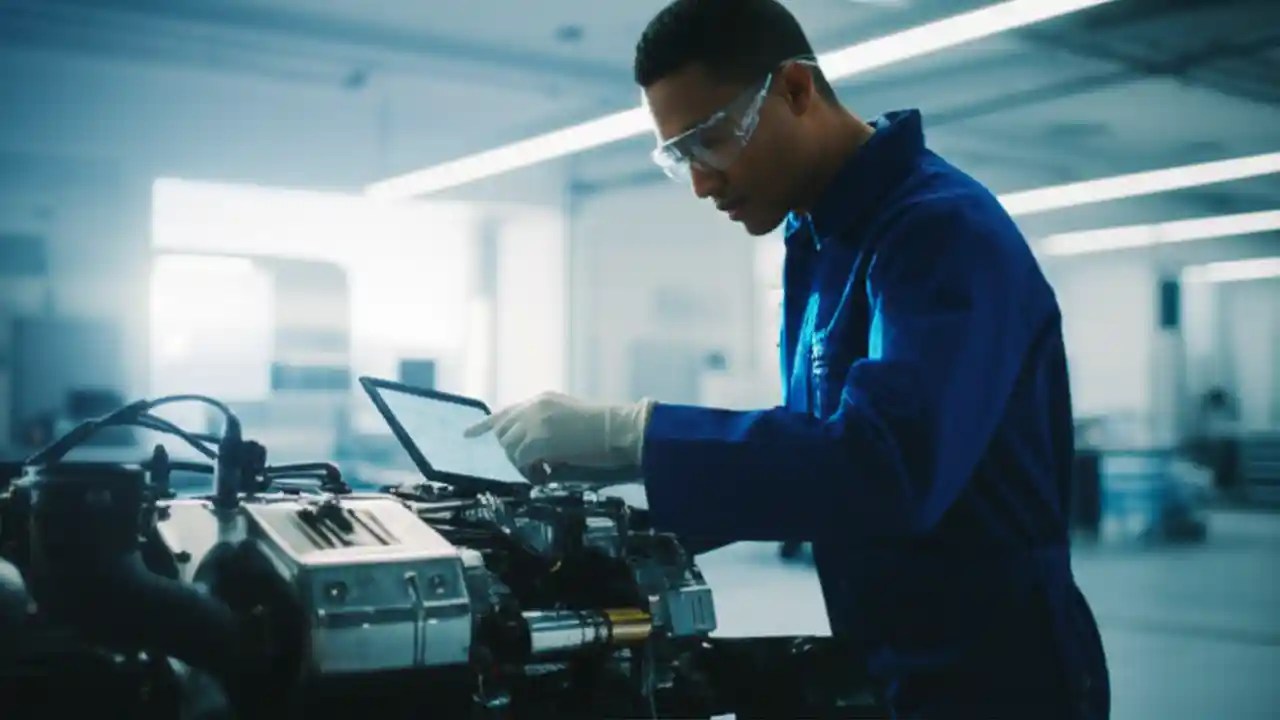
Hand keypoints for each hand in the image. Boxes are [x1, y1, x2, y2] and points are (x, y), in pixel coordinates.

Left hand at [464, 392, 653, 476]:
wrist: (621, 430)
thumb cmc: (606, 432)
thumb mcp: (570, 423)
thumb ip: (546, 431)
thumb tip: (532, 455)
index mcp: (543, 401)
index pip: (505, 412)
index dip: (485, 425)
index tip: (467, 434)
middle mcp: (534, 407)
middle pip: (503, 433)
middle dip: (512, 453)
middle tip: (533, 468)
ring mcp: (535, 422)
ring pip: (510, 449)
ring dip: (523, 465)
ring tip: (546, 472)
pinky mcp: (539, 440)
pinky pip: (522, 462)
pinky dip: (531, 473)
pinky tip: (547, 476)